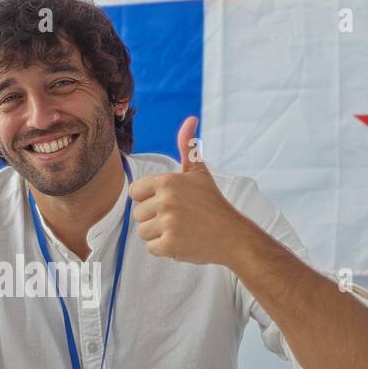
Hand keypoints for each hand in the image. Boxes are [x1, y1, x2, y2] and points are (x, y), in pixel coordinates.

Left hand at [129, 115, 258, 264]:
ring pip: (142, 232)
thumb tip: (190, 118)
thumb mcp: (199, 173)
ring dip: (158, 235)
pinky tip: (181, 242)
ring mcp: (168, 224)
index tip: (166, 203)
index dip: (148, 199)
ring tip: (179, 230)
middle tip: (177, 219)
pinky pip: (151, 248)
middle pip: (137, 214)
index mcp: (168, 181)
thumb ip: (188, 147)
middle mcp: (166, 201)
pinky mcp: (170, 245)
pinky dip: (164, 249)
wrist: (232, 236)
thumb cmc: (213, 203)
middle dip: (153, 219)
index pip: (135, 192)